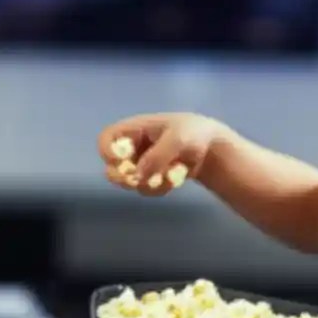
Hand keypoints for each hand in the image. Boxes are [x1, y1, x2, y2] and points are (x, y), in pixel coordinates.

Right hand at [97, 112, 228, 196]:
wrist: (211, 146)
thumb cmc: (193, 134)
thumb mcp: (178, 140)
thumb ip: (157, 156)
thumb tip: (138, 175)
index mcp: (134, 129)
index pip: (107, 138)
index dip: (106, 151)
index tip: (119, 161)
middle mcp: (132, 147)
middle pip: (111, 166)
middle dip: (121, 177)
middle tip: (135, 182)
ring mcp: (140, 163)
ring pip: (128, 181)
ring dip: (145, 184)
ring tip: (169, 178)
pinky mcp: (150, 177)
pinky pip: (145, 188)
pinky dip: (158, 188)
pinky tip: (174, 181)